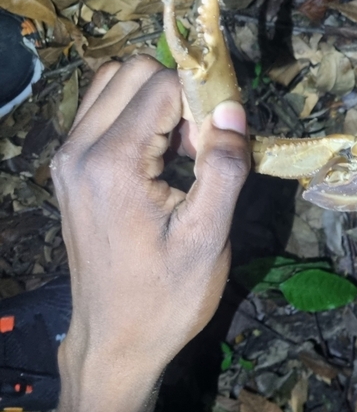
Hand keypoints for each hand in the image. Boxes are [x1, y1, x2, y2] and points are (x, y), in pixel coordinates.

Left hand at [51, 55, 248, 411]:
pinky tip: (160, 160)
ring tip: (182, 151)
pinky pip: (102, 111)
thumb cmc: (166, 296)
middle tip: (201, 147)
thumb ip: (223, 166)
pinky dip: (137, 117)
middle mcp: (78, 150)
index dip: (203, 103)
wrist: (116, 341)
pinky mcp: (70, 168)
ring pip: (113, 83)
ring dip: (156, 102)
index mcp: (111, 163)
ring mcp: (68, 158)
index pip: (162, 84)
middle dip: (178, 95)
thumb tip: (234, 109)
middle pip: (133, 70)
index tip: (221, 144)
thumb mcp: (208, 236)